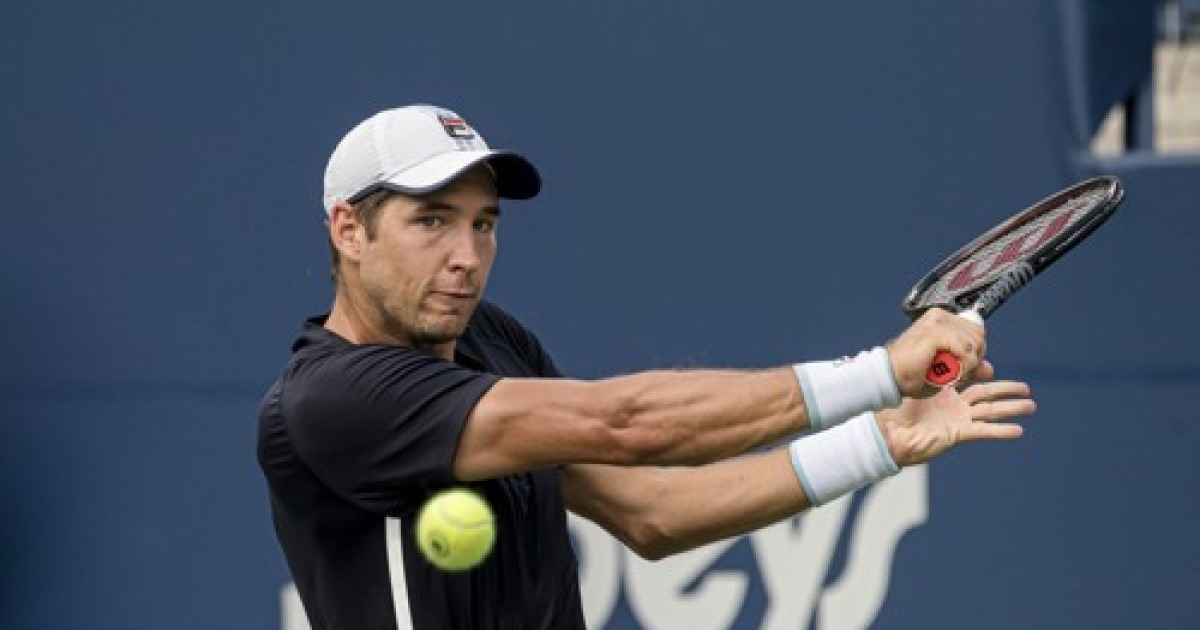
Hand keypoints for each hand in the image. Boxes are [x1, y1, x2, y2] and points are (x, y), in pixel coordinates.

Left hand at [875, 361, 1035, 465]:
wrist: (888, 433)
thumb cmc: (893, 411)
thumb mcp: (911, 384)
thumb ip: (927, 370)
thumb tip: (934, 349)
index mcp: (943, 391)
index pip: (969, 378)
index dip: (983, 372)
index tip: (993, 365)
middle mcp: (953, 405)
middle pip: (986, 394)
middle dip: (1007, 390)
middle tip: (1027, 388)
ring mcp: (957, 420)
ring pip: (990, 411)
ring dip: (1011, 408)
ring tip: (1031, 406)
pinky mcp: (958, 434)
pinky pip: (983, 431)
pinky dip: (1000, 431)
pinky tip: (1018, 430)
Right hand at [886, 308, 985, 397]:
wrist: (888, 377)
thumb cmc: (911, 374)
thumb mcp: (947, 372)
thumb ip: (969, 367)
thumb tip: (989, 369)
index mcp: (941, 319)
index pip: (976, 331)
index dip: (975, 353)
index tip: (960, 368)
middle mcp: (940, 316)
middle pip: (979, 335)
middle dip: (974, 359)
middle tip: (956, 373)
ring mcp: (938, 321)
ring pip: (975, 342)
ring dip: (968, 364)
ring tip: (950, 374)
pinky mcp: (936, 332)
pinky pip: (967, 349)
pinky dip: (963, 366)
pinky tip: (950, 373)